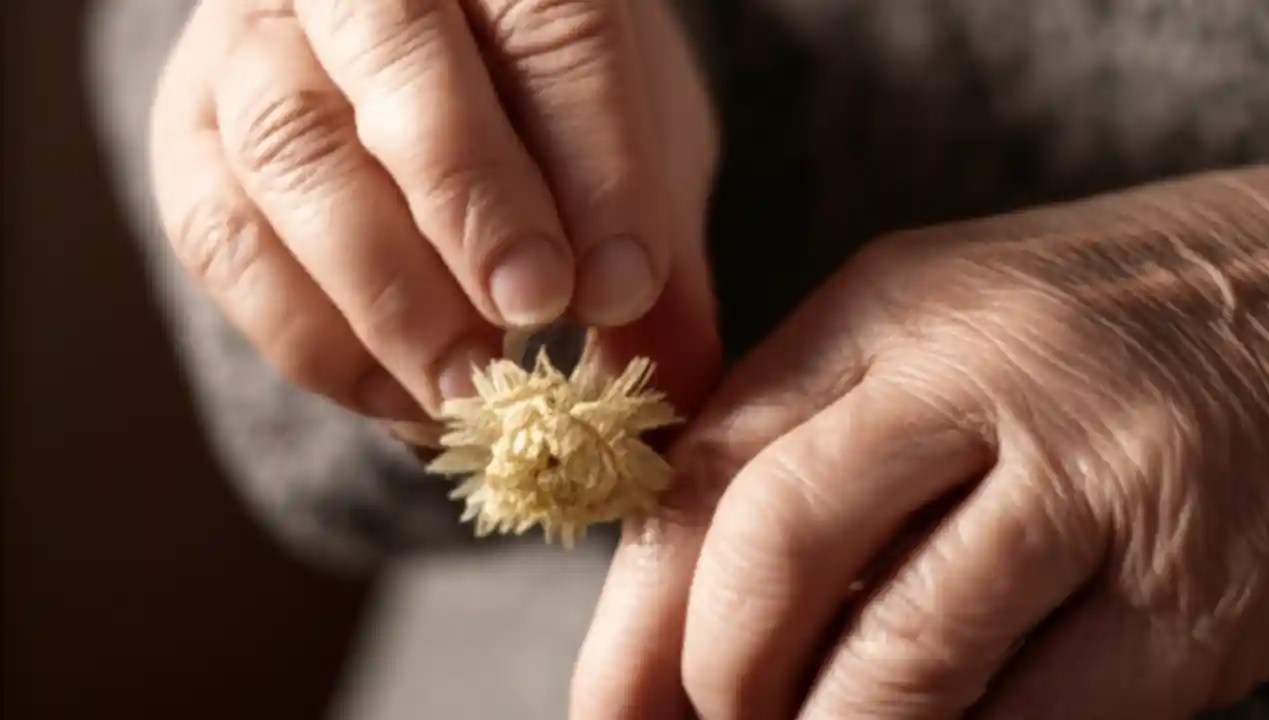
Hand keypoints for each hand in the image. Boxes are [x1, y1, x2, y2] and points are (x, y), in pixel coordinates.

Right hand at [149, 0, 719, 422]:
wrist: (423, 71)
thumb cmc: (547, 100)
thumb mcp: (630, 140)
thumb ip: (653, 245)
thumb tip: (680, 381)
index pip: (550, 25)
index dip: (592, 162)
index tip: (621, 287)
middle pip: (398, 63)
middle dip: (471, 204)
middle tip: (530, 316)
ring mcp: (252, 46)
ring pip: (289, 150)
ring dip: (386, 291)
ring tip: (468, 388)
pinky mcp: (191, 137)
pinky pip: (221, 237)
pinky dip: (310, 337)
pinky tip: (397, 396)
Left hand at [572, 168, 1268, 718]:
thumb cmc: (1098, 336)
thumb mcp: (939, 341)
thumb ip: (822, 449)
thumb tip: (703, 622)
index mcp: (888, 308)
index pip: (712, 461)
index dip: (637, 612)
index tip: (607, 706)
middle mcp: (982, 373)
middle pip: (776, 545)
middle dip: (718, 677)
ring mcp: (1096, 478)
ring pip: (899, 661)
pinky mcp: (1192, 596)